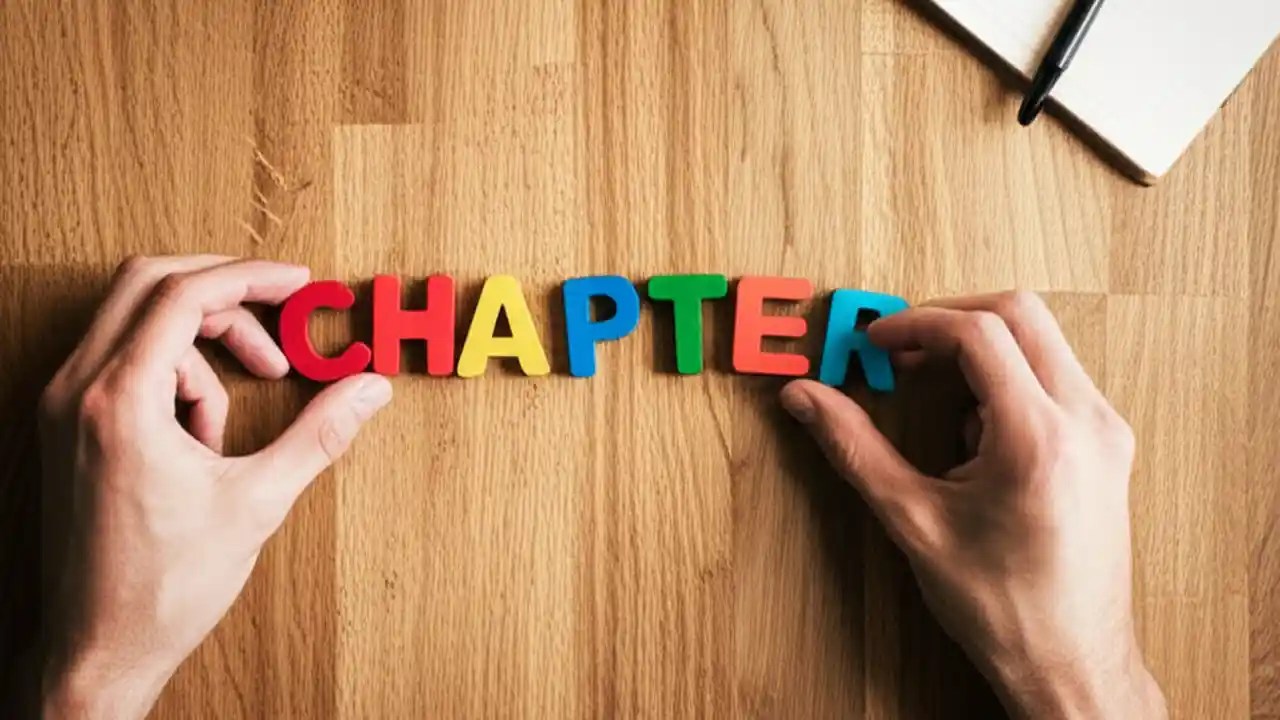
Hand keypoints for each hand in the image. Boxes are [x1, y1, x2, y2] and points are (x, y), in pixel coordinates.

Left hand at [40, 256, 391, 718]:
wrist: (99, 648)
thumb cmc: (163, 586)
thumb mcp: (257, 502)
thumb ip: (319, 435)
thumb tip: (369, 390)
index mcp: (119, 401)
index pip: (183, 295)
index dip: (250, 278)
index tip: (298, 283)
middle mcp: (78, 392)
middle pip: (148, 284)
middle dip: (223, 292)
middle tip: (279, 315)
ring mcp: (65, 407)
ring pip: (136, 322)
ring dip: (201, 346)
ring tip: (235, 415)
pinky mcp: (69, 426)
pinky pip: (126, 364)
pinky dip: (174, 379)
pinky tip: (200, 440)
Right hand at [781, 292, 1166, 719]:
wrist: (1072, 662)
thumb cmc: (1002, 607)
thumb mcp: (915, 522)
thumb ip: (855, 449)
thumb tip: (807, 400)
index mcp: (1039, 437)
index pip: (980, 332)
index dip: (916, 324)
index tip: (876, 342)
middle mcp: (1086, 422)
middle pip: (1021, 314)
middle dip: (951, 318)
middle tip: (900, 350)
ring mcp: (1106, 431)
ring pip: (1043, 341)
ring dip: (981, 349)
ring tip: (934, 398)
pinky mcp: (1108, 445)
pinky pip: (1057, 377)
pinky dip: (1008, 379)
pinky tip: (974, 431)